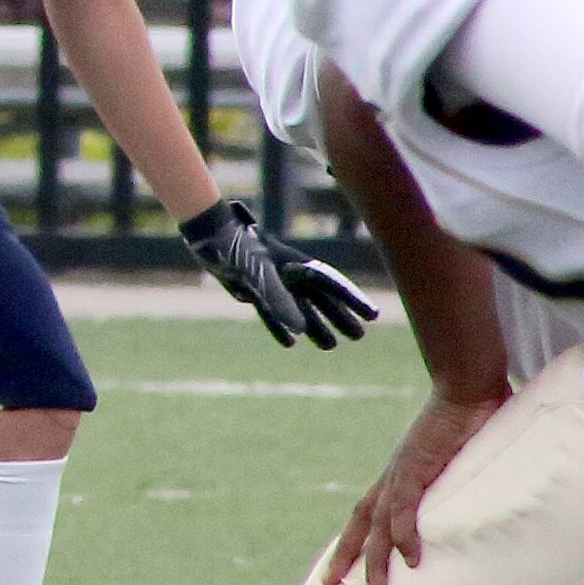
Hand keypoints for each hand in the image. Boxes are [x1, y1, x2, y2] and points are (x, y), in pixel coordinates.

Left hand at [180, 200, 378, 349]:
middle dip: (340, 317)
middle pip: (322, 300)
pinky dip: (281, 327)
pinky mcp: (253, 290)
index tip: (373, 315)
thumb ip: (279, 300)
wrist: (210, 238)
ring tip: (331, 346)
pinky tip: (290, 343)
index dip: (353, 300)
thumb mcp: (260, 274)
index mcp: (299, 265)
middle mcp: (290, 274)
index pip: (333, 285)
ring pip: (300, 309)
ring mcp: (272, 282)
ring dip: (316, 327)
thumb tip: (300, 331)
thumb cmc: (239, 248)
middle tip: (358, 336)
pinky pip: (272, 313)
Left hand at [323, 391, 501, 584]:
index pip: (365, 513)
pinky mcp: (419, 466)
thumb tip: (482, 500)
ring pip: (378, 526)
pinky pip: (406, 507)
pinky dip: (404, 533)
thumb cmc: (469, 418)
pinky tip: (410, 559)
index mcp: (398, 475)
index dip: (351, 540)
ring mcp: (403, 473)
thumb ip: (460, 483)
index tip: (340, 568)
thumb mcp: (459, 460)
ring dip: (376, 561)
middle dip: (347, 556)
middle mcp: (394, 477)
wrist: (467, 383)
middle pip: (360, 523)